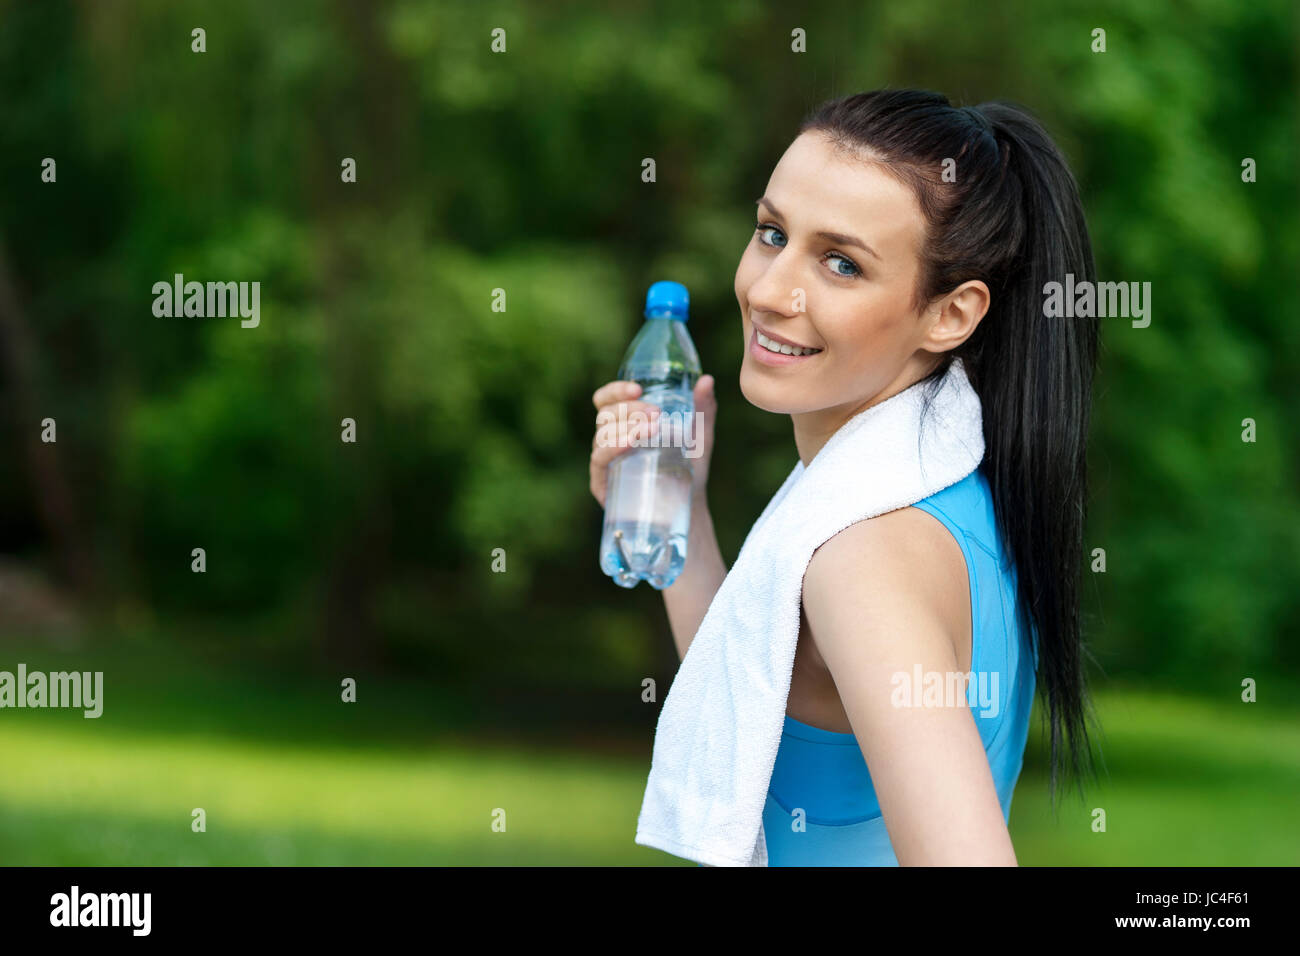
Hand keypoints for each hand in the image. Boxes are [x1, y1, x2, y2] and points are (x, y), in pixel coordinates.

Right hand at [589, 375, 715, 507]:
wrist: (688, 509)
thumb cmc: (689, 470)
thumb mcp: (699, 437)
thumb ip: (703, 409)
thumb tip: (707, 380)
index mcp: (625, 423)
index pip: (607, 400)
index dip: (616, 390)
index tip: (638, 388)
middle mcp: (610, 440)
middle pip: (606, 414)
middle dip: (630, 408)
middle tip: (656, 412)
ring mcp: (605, 462)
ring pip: (602, 434)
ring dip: (625, 426)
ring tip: (651, 429)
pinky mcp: (602, 484)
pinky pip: (599, 459)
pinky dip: (612, 447)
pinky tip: (630, 443)